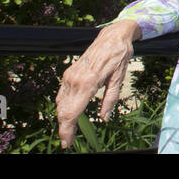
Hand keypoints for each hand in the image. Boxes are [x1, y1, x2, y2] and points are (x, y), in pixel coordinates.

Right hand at [55, 20, 140, 148]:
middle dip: (64, 128)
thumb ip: (110, 100)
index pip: (71, 112)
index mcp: (88, 83)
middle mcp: (75, 79)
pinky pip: (61, 94)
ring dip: (62, 118)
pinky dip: (62, 106)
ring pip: (60, 103)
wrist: (112, 36)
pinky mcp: (69, 73)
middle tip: (68, 142)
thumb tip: (104, 118)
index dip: (67, 130)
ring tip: (68, 131)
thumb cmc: (118, 56)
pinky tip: (67, 114)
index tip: (67, 143)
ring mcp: (70, 75)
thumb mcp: (119, 79)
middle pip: (62, 111)